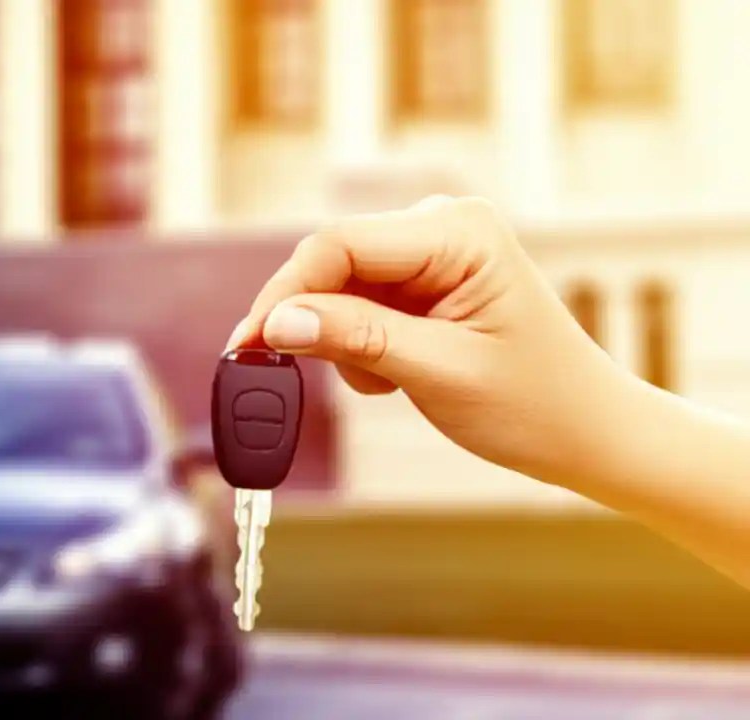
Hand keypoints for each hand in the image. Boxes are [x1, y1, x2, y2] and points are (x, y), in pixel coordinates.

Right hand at [226, 196, 624, 482]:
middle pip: (331, 262)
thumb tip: (278, 323)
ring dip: (342, 342)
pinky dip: (357, 346)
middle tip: (290, 375)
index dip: (285, 293)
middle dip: (311, 322)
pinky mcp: (421, 282)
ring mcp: (430, 252)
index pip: (338, 245)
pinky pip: (356, 305)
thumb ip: (356, 339)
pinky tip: (396, 374)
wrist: (584, 432)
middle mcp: (441, 226)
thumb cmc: (535, 402)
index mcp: (458, 231)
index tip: (248, 344)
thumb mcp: (439, 373)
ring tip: (390, 383)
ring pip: (337, 288)